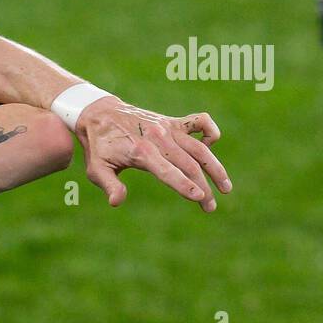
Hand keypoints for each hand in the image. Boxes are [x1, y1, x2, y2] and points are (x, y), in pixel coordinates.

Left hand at [75, 98, 230, 209]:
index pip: (168, 171)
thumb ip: (109, 185)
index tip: (200, 198)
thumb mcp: (96, 169)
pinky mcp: (172, 121)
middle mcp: (158, 138)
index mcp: (141, 151)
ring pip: (200, 148)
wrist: (99, 114)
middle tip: (210, 207)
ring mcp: (168, 127)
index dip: (184, 185)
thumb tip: (117, 202)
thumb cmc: (98, 146)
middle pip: (189, 164)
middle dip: (203, 188)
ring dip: (215, 168)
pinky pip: (200, 121)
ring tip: (226, 187)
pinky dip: (210, 132)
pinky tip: (210, 147)